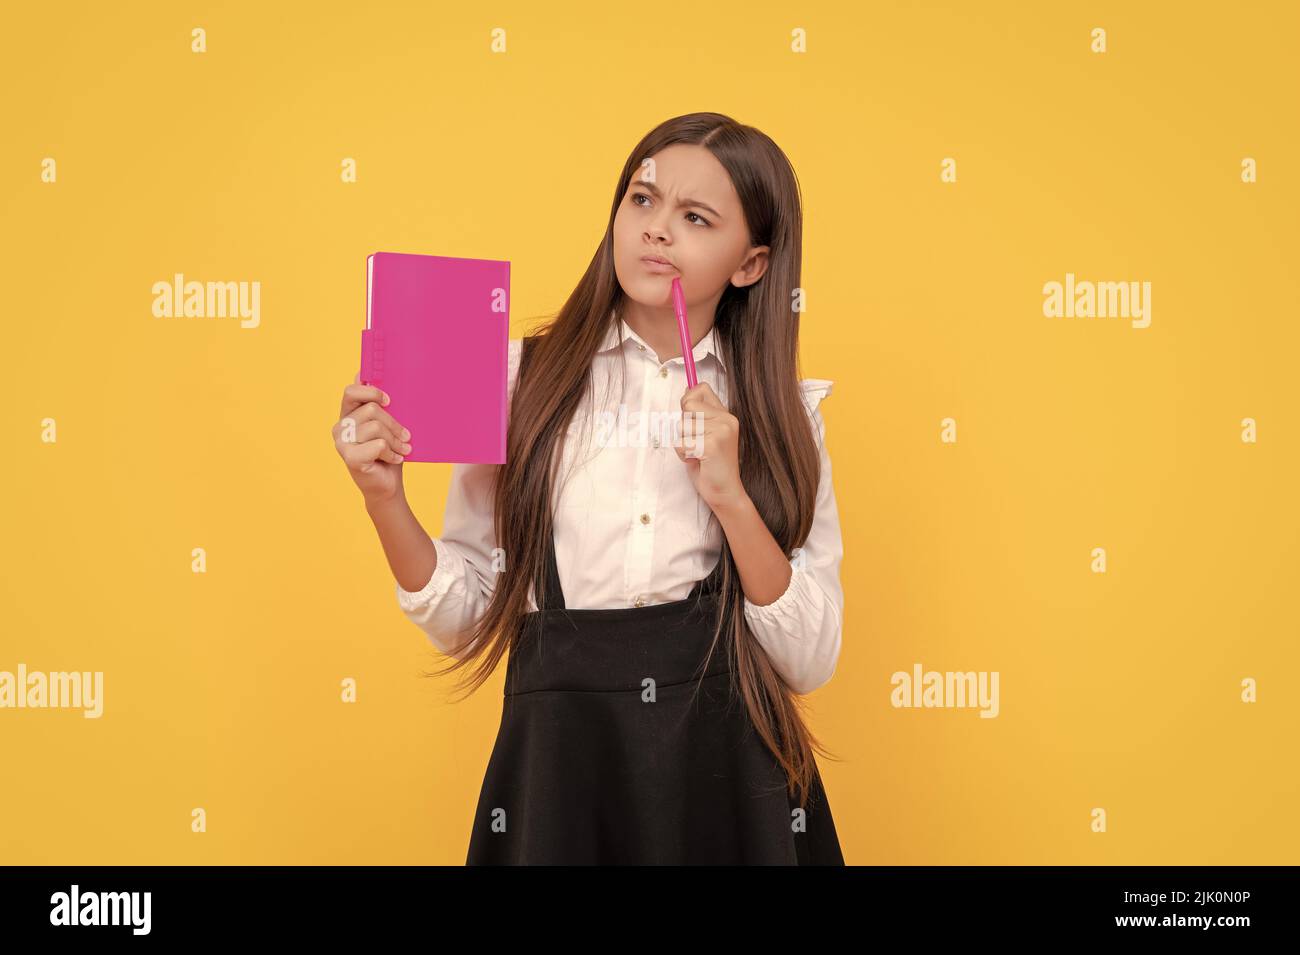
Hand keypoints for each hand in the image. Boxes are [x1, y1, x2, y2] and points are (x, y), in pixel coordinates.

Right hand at [333, 372, 411, 504]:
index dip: (372, 392)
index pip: (351, 391)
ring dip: (396, 440)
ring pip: (376, 427)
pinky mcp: (350, 458)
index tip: (390, 401)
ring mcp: (342, 443)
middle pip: (371, 409)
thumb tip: (362, 374)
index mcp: (347, 415)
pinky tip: (396, 459)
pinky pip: (378, 445)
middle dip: (394, 423)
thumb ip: (377, 404)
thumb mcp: (385, 425)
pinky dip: (392, 453)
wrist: (387, 485)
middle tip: (407, 436)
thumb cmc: (387, 453)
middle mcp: (340, 427)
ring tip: (403, 449)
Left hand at [674, 381, 747, 511]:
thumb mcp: (706, 433)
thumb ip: (699, 414)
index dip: (688, 402)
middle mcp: (726, 420)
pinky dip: (683, 455)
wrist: (725, 491)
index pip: (700, 388)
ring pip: (682, 425)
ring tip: (697, 453)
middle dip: (684, 426)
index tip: (693, 421)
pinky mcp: (712, 445)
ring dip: (683, 443)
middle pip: (687, 405)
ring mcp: (721, 431)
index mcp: (726, 415)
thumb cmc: (711, 465)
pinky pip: (681, 443)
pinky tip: (697, 461)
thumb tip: (687, 390)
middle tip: (696, 442)